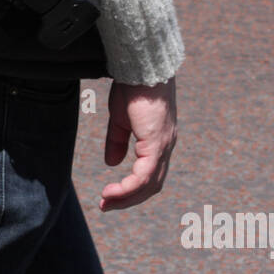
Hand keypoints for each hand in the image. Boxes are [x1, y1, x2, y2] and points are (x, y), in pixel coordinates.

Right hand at [99, 77, 176, 210]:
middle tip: (107, 206)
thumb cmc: (133, 86)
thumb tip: (112, 163)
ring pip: (149, 184)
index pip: (150, 174)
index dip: (131, 188)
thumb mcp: (121, 118)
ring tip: (107, 202)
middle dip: (129, 199)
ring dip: (127, 197)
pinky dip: (128, 188)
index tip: (109, 196)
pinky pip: (144, 175)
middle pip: (152, 185)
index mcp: (159, 141)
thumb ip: (118, 141)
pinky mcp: (156, 143)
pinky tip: (112, 192)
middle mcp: (166, 146)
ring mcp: (163, 146)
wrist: (142, 67)